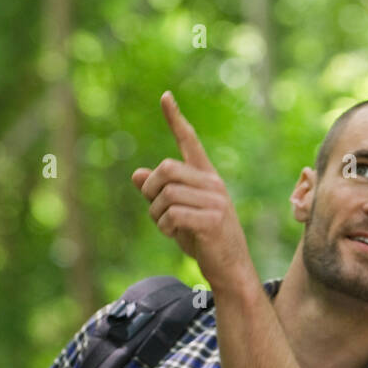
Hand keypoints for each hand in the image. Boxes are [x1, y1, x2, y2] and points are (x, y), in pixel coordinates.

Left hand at [131, 91, 256, 293]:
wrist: (231, 270)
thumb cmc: (205, 242)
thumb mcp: (178, 214)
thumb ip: (159, 194)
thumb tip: (136, 174)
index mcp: (207, 178)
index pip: (190, 142)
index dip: (175, 120)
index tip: (165, 97)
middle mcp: (213, 184)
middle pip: (166, 169)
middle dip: (151, 189)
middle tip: (155, 209)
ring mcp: (215, 201)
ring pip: (166, 194)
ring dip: (157, 214)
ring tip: (167, 228)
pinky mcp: (212, 220)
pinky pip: (173, 214)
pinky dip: (164, 227)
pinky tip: (173, 235)